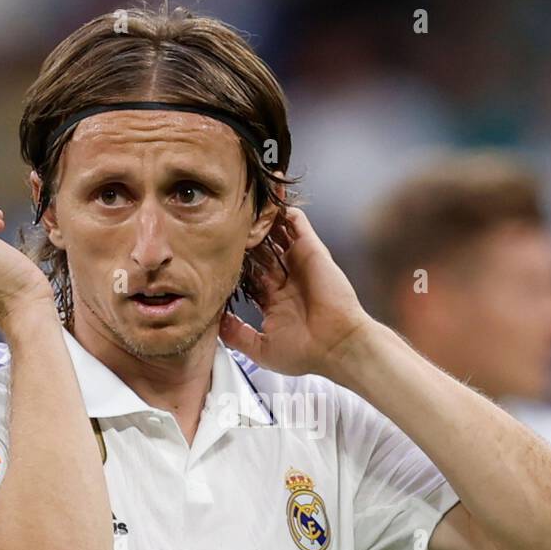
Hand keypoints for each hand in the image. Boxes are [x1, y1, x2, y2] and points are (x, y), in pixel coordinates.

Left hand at [219, 207, 375, 378]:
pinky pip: (297, 222)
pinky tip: (266, 197)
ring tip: (242, 201)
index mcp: (274, 301)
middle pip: (259, 252)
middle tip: (222, 222)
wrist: (337, 345)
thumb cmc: (306, 352)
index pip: (249, 275)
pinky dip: (283, 210)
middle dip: (244, 239)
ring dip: (262, 220)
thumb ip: (236, 334)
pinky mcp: (312, 250)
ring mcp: (299, 263)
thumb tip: (214, 321)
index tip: (213, 254)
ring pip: (276, 234)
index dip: (233, 265)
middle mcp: (286, 279)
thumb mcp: (261, 349)